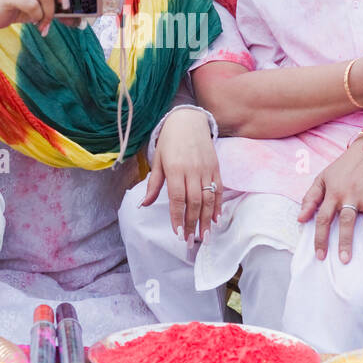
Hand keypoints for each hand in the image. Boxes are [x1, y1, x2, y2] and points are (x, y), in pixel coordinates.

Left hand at [141, 109, 219, 242]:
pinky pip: (219, 190)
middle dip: (192, 224)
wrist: (188, 120)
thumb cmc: (170, 141)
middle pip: (194, 202)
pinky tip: (216, 219)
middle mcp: (192, 170)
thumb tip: (144, 205)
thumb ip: (153, 184)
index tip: (177, 233)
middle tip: (190, 241)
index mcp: (175, 169)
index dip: (178, 217)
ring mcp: (206, 169)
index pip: (177, 198)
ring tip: (204, 237)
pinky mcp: (216, 168)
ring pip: (208, 198)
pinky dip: (218, 205)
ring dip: (207, 220)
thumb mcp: (158, 160)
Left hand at [298, 145, 362, 264]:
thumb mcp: (322, 179)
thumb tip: (300, 219)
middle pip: (347, 221)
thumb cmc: (342, 168)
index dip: (320, 238)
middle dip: (345, 241)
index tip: (320, 256)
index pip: (323, 219)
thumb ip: (310, 199)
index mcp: (334, 193)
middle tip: (345, 260)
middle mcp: (351, 194)